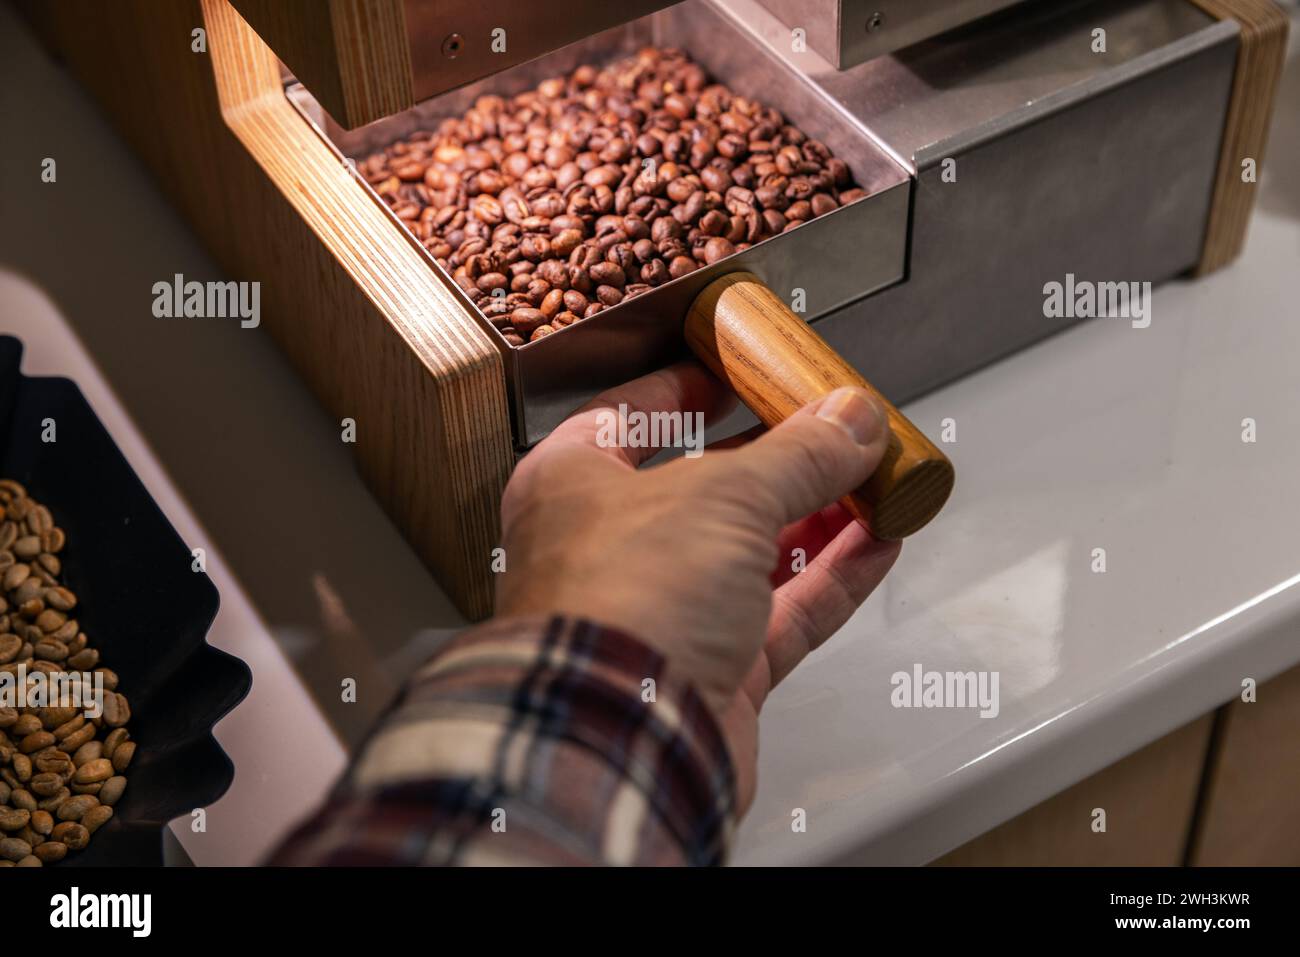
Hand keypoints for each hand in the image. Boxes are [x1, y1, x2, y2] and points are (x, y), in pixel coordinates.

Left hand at [496, 362, 899, 809]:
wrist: (620, 740)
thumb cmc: (619, 608)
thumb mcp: (722, 496)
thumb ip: (796, 455)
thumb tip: (847, 420)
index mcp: (572, 484)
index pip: (632, 415)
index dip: (690, 387)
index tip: (741, 370)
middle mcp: (609, 548)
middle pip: (706, 486)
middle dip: (778, 457)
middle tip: (834, 427)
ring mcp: (662, 613)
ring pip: (752, 551)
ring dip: (817, 515)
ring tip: (874, 478)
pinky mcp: (712, 671)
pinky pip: (783, 612)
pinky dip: (832, 576)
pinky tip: (876, 543)